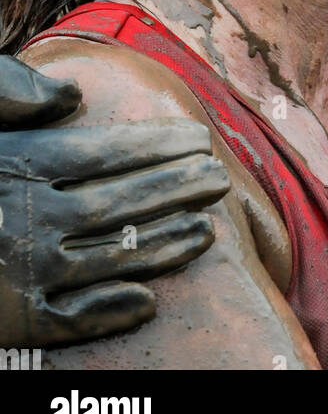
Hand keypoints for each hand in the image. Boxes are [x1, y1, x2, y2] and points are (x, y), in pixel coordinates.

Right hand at [0, 54, 229, 346]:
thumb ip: (12, 93)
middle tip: (221, 178)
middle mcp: (31, 216)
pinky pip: (71, 320)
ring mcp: (24, 271)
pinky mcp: (13, 317)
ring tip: (206, 230)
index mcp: (21, 163)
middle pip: (123, 201)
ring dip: (163, 245)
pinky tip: (147, 301)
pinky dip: (111, 311)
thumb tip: (72, 96)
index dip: (159, 145)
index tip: (198, 137)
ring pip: (111, 258)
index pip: (108, 151)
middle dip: (178, 188)